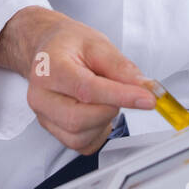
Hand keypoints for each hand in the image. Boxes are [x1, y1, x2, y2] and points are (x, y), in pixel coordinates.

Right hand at [0, 6, 156, 153]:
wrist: (48, 50)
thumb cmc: (69, 45)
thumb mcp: (97, 44)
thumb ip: (121, 67)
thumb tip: (143, 88)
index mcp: (49, 68)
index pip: (87, 89)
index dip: (120, 96)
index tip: (147, 98)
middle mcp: (41, 96)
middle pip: (78, 119)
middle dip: (110, 109)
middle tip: (120, 91)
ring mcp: (44, 116)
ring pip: (80, 136)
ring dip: (104, 121)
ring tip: (105, 98)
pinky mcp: (52, 131)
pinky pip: (82, 144)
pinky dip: (98, 132)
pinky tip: (97, 112)